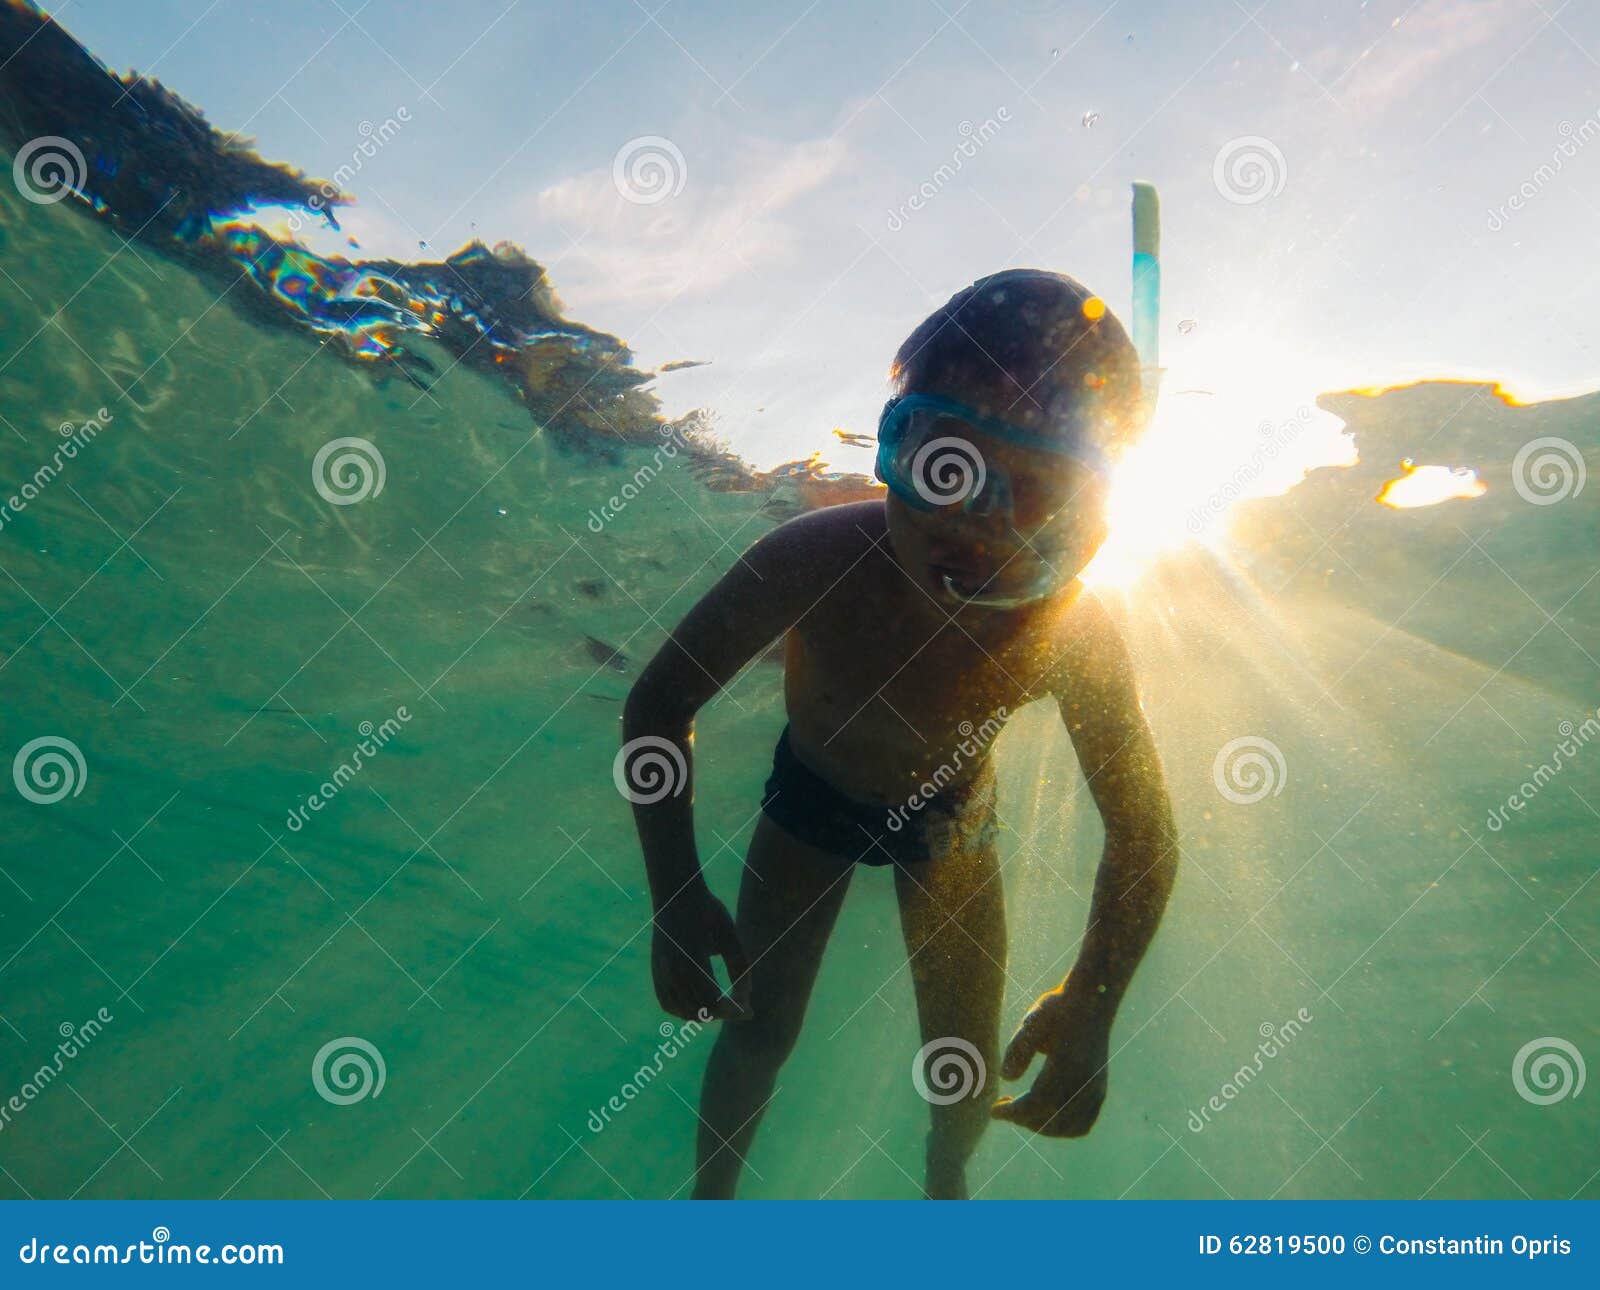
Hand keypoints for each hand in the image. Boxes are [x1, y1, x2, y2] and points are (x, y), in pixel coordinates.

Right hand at [651, 886, 751, 1021]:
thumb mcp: (729, 933)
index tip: (750, 1011)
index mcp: (692, 958)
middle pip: (701, 1010)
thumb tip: (746, 995)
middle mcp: (673, 969)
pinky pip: (668, 1003)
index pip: (714, 1000)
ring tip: (727, 1007)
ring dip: (707, 1015)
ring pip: (683, 1011)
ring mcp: (661, 972)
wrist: (675, 895)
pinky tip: (702, 1007)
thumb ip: (739, 964)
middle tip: (745, 1008)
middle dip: (725, 1014)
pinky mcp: (656, 972)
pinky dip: (685, 1011)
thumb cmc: (707, 911)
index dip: (733, 1010)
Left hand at [990, 976, 1110, 1136]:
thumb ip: (1019, 1048)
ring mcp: (1095, 1089)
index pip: (1038, 1102)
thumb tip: (1006, 1079)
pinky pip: (1082, 1124)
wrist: (1091, 1001)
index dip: (1013, 1112)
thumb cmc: (1058, 1008)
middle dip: (1022, 1120)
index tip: (993, 1111)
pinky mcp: (1100, 1091)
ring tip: (1020, 1111)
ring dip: (1041, 1126)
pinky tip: (1044, 1116)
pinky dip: (1062, 1129)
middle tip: (1002, 1108)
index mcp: (1068, 1064)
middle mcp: (1086, 1081)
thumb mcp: (1034, 1019)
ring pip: (1068, 1127)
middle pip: (1051, 1119)